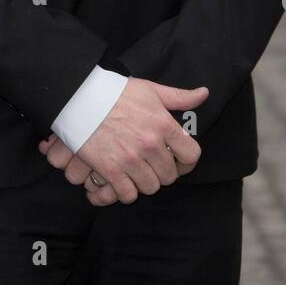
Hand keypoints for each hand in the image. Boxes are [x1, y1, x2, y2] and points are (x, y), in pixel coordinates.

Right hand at [39, 79, 207, 204]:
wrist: (81, 98)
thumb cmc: (116, 92)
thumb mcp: (150, 90)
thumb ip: (179, 96)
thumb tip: (204, 93)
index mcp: (163, 124)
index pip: (191, 155)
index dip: (187, 162)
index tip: (179, 161)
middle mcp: (150, 144)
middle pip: (170, 176)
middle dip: (163, 172)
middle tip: (153, 165)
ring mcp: (131, 159)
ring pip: (151, 187)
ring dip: (145, 182)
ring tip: (138, 171)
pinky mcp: (111, 170)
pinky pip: (128, 194)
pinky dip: (126, 191)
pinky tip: (123, 180)